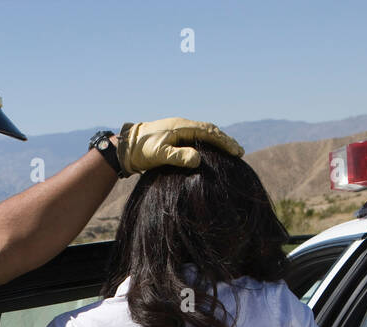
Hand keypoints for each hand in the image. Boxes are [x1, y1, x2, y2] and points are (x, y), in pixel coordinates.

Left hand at [117, 118, 242, 174]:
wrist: (126, 146)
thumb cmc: (142, 151)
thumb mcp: (159, 155)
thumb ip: (178, 157)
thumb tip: (198, 159)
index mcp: (182, 127)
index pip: (209, 132)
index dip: (224, 141)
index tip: (237, 152)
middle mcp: (182, 126)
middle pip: (210, 131)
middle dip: (225, 141)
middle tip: (239, 153)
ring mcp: (179, 131)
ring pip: (204, 134)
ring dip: (218, 142)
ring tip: (230, 153)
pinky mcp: (175, 137)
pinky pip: (197, 139)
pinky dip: (208, 144)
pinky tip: (212, 153)